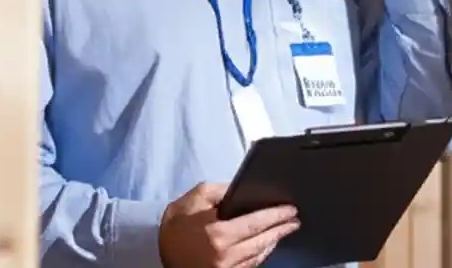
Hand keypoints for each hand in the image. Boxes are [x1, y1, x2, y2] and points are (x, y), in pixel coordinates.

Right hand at [158, 182, 299, 267]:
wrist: (157, 249)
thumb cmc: (178, 222)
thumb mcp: (198, 196)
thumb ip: (224, 190)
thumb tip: (247, 190)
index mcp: (218, 234)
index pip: (256, 223)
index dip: (277, 216)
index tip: (291, 210)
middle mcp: (223, 256)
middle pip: (262, 241)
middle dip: (280, 229)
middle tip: (295, 220)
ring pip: (258, 256)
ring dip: (273, 242)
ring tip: (283, 230)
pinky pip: (249, 266)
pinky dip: (260, 255)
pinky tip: (266, 245)